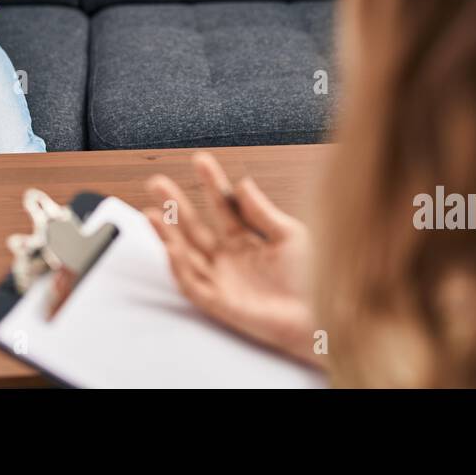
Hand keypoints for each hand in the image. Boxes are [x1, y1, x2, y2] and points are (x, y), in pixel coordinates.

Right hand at [144, 151, 320, 366]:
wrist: (324, 314)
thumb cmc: (314, 278)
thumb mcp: (289, 235)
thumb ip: (262, 212)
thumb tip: (242, 183)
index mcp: (247, 240)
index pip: (222, 207)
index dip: (211, 184)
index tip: (200, 160)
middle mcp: (230, 258)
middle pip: (194, 228)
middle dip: (175, 205)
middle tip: (157, 182)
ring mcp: (223, 280)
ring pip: (186, 255)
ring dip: (167, 235)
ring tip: (152, 211)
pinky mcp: (222, 303)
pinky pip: (193, 285)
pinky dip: (180, 267)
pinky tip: (172, 247)